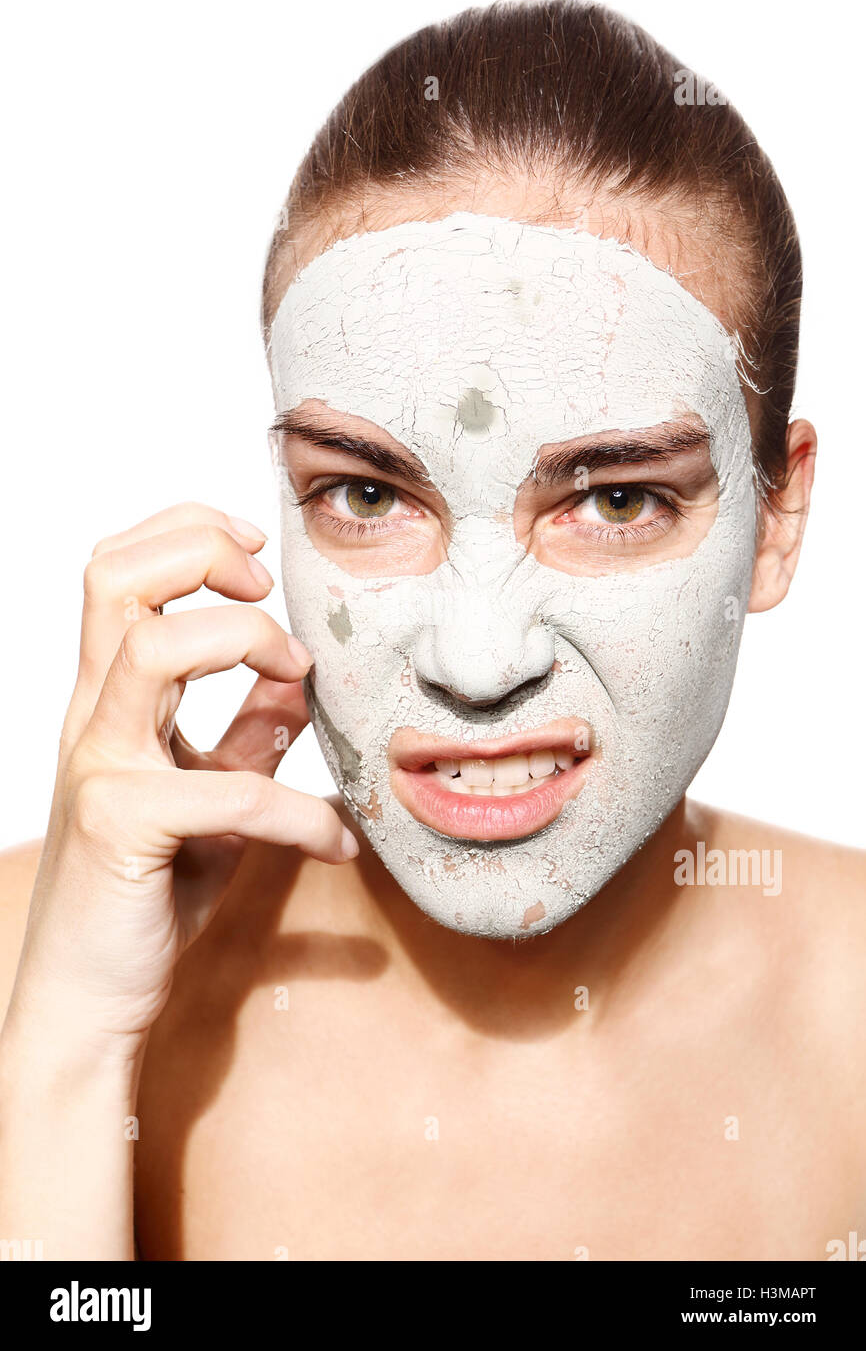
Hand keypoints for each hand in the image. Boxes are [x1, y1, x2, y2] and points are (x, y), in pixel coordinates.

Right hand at [6, 502, 356, 1057]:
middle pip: (114, 579)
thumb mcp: (211, 799)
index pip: (117, 573)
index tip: (256, 550)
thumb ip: (248, 736)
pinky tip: (334, 843)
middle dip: (199, 552)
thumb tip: (298, 678)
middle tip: (267, 586)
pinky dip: (295, 810)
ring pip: (149, 650)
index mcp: (109, 702)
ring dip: (242, 639)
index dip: (183, 534)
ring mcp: (99, 767)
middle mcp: (92, 718)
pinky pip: (222, 789)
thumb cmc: (146, 893)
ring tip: (298, 672)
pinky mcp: (120, 827)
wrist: (89, 1001)